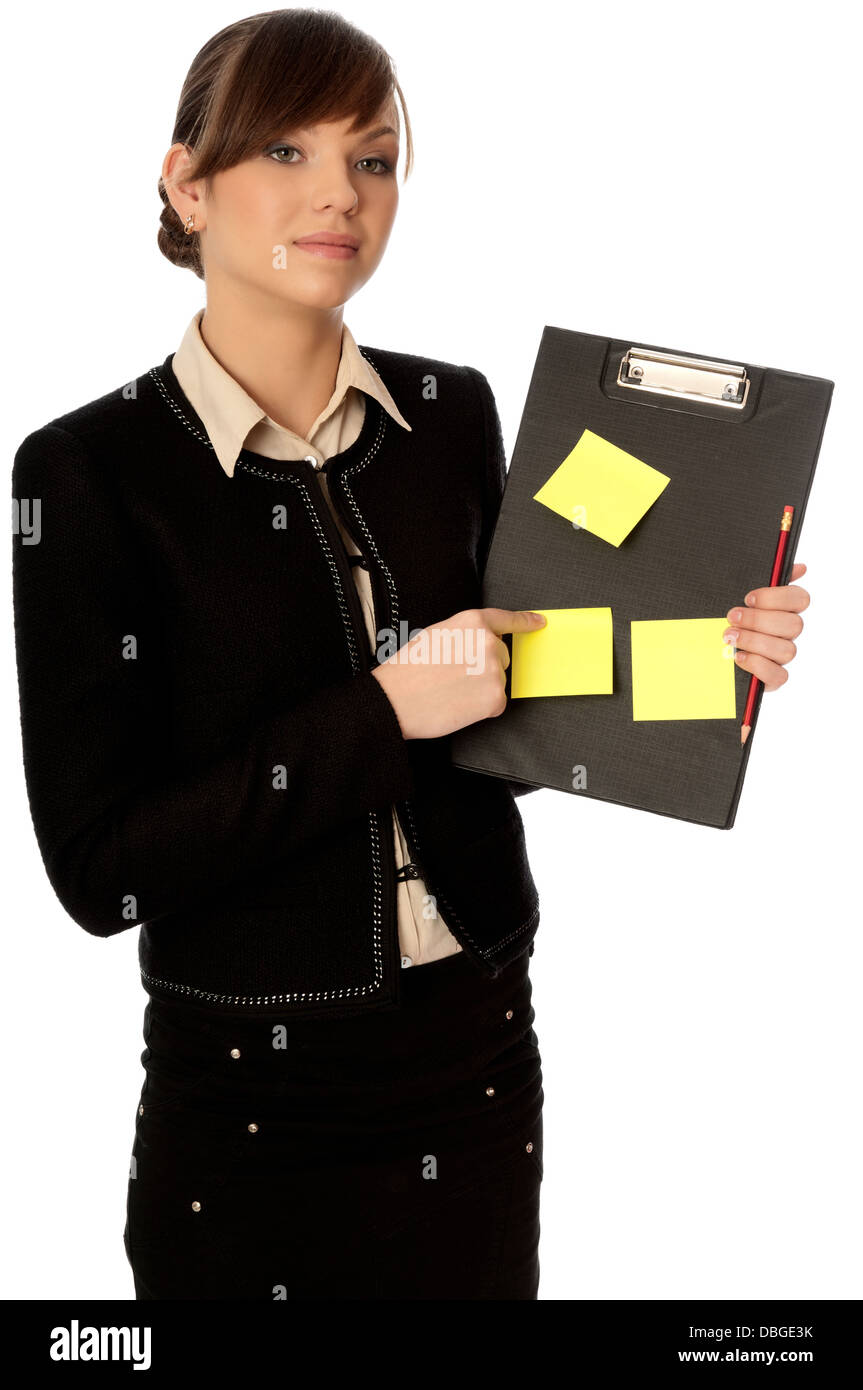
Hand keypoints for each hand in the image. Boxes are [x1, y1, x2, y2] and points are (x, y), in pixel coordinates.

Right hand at [371, 607, 546, 738]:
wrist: (395, 700)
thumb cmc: (408, 670)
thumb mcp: (437, 635)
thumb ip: (465, 635)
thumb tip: (479, 644)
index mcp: (473, 622)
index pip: (507, 620)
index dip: (525, 622)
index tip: (539, 623)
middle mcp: (489, 643)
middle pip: (502, 656)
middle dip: (484, 666)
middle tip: (453, 675)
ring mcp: (495, 671)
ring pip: (498, 680)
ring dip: (481, 688)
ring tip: (451, 690)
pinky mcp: (495, 698)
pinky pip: (495, 703)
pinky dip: (480, 707)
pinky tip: (458, 704)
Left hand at [723, 562, 808, 690]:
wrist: (700, 648)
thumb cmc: (724, 617)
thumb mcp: (735, 593)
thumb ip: (763, 578)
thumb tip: (799, 567)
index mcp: (784, 609)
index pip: (801, 598)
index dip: (776, 597)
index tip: (748, 597)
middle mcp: (786, 633)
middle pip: (794, 625)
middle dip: (759, 620)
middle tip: (732, 617)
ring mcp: (781, 656)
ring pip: (787, 650)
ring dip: (755, 642)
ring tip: (729, 637)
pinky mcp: (772, 678)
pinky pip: (778, 676)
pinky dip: (757, 665)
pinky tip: (737, 657)